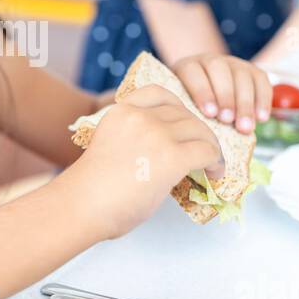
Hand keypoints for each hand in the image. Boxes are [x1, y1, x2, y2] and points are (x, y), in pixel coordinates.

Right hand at [61, 84, 224, 241]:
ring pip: (200, 130)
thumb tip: (163, 155)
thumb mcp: (111, 146)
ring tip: (212, 163)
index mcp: (122, 111)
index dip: (177, 108)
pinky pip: (207, 151)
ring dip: (210, 146)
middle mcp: (141, 116)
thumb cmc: (90, 189)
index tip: (181, 125)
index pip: (159, 93)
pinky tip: (214, 173)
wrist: (82, 205)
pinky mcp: (172, 156)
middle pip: (185, 113)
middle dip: (197, 131)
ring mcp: (157, 134)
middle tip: (201, 150)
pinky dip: (216, 162)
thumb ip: (135, 139)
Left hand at [169, 53, 273, 133]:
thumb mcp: (184, 105)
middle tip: (228, 120)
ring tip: (245, 127)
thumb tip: (195, 130)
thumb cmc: (192, 105)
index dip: (202, 92)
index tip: (209, 114)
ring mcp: (233, 63)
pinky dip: (263, 100)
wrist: (209, 90)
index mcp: (188, 67)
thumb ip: (188, 111)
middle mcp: (211, 61)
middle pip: (220, 71)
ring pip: (242, 76)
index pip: (193, 73)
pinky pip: (261, 81)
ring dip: (245, 103)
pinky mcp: (252, 70)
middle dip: (226, 97)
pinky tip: (261, 118)